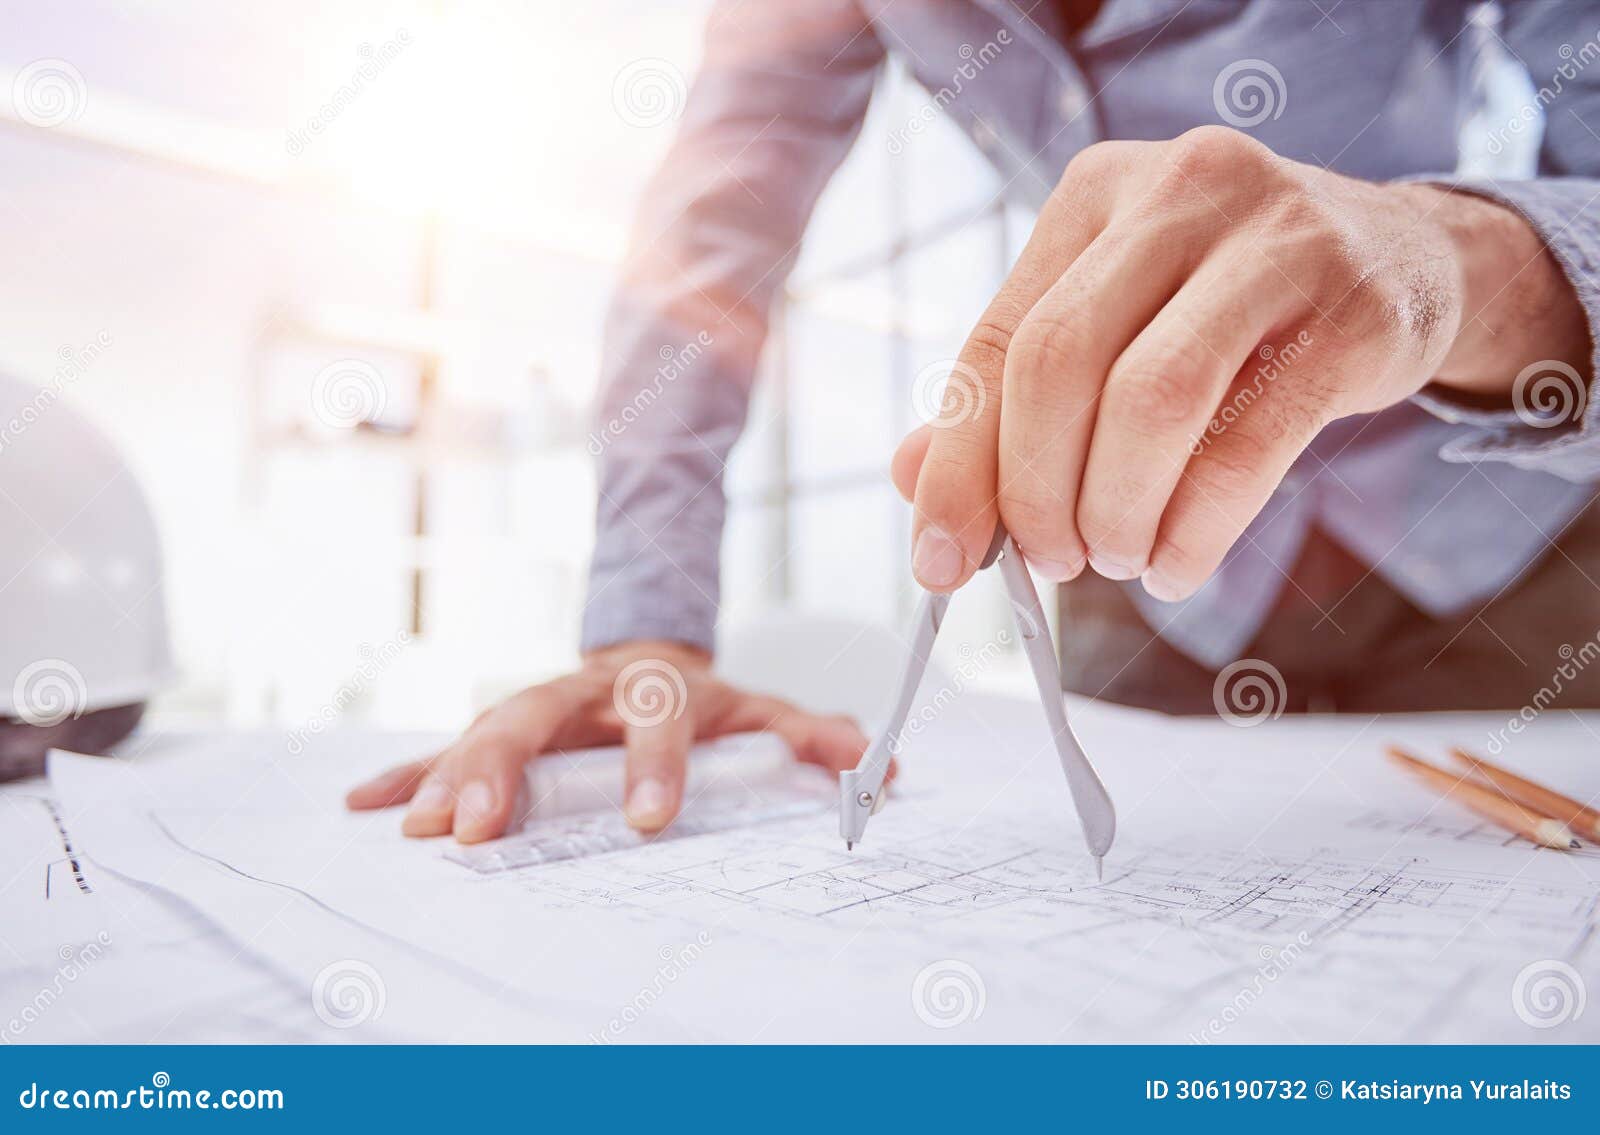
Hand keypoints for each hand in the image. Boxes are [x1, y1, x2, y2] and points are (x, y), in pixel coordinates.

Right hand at [346, 640, 872, 842]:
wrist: (646, 659)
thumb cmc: (701, 701)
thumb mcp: (760, 710)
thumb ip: (810, 737)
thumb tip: (879, 769)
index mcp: (655, 688)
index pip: (657, 719)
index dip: (655, 764)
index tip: (650, 821)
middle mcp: (585, 693)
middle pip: (539, 716)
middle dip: (504, 767)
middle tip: (475, 826)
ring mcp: (537, 708)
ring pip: (484, 731)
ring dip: (445, 776)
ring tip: (414, 825)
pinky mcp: (501, 731)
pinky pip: (446, 748)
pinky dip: (408, 774)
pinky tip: (365, 804)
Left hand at [895, 126, 1590, 600]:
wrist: (1405, 261)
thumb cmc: (1229, 309)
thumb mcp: (1113, 324)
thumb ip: (1010, 398)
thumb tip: (913, 484)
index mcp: (1093, 193)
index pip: (995, 341)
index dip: (958, 467)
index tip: (941, 563)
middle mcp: (1178, 192)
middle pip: (1058, 365)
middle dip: (1036, 494)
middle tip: (1053, 561)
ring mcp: (1276, 240)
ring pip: (1150, 402)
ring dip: (1115, 512)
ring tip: (1117, 560)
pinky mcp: (1352, 311)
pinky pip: (1246, 447)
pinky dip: (1195, 530)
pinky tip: (1176, 565)